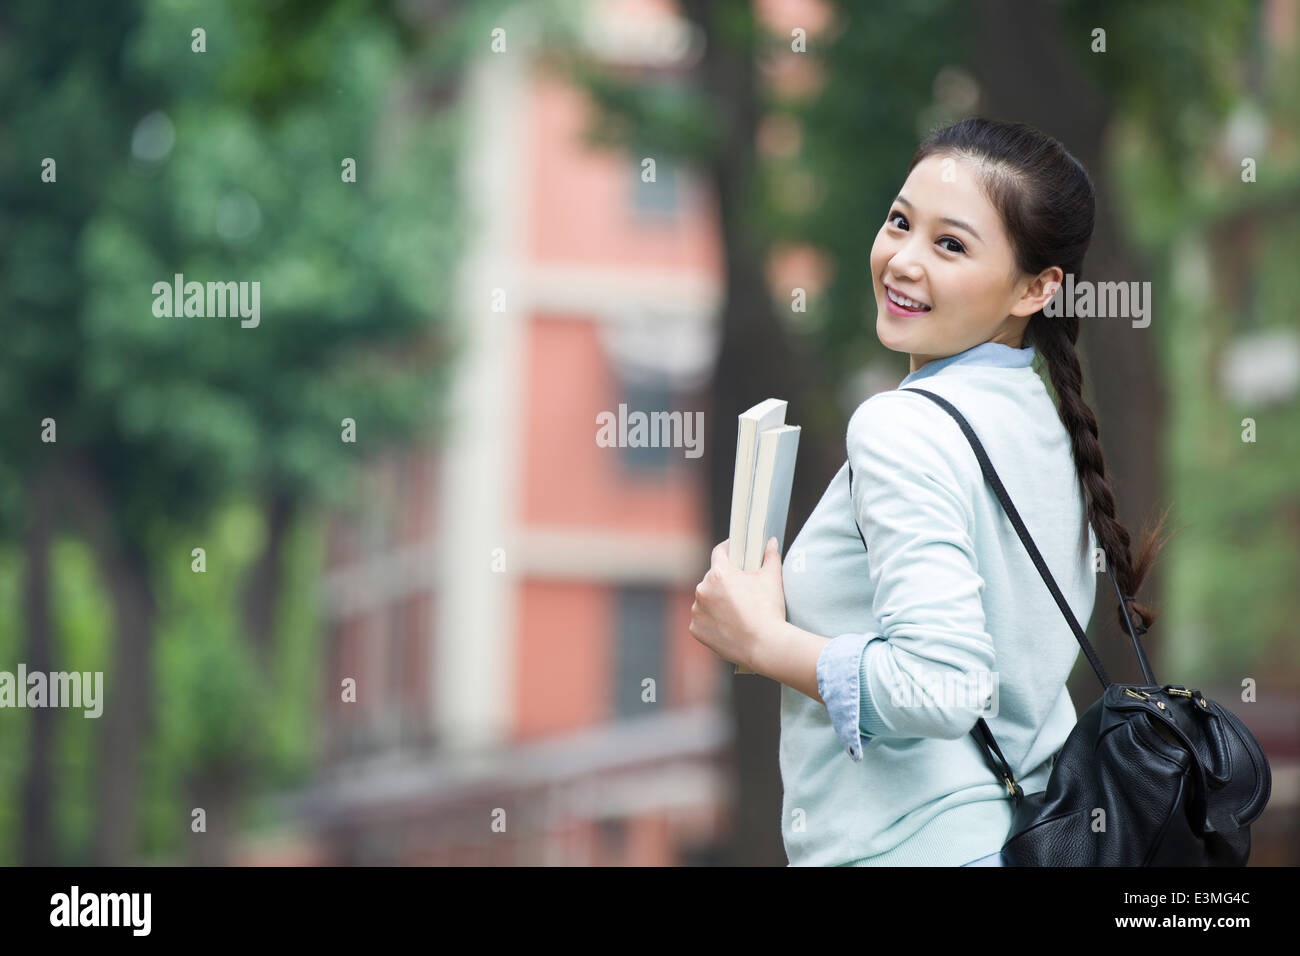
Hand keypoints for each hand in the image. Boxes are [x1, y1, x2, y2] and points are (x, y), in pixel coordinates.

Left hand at [689, 537, 786, 671]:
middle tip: (741, 588)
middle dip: (725, 581)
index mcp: (719, 574)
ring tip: (735, 611)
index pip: (720, 552)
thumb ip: (770, 556)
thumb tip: (771, 542)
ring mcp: (697, 611)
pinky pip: (702, 619)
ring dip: (716, 601)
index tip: (734, 550)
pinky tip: (727, 625)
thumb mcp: (772, 579)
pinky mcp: (695, 629)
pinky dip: (711, 620)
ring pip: (706, 599)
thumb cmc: (769, 611)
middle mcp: (702, 590)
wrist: (765, 646)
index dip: (728, 549)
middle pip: (713, 578)